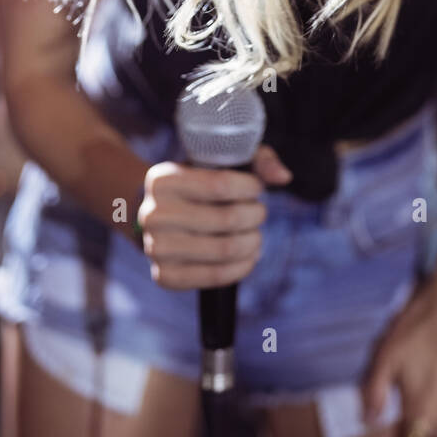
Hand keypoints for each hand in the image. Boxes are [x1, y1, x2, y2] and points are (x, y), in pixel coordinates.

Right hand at [137, 145, 291, 289]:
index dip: (250, 188)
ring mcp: (155, 248)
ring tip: (255, 234)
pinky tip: (248, 256)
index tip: (257, 188)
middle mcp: (152, 213)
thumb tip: (284, 177)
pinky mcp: (164, 276)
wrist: (164, 217)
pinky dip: (242, 267)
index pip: (220, 184)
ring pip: (225, 249)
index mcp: (161, 179)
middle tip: (258, 212)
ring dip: (252, 241)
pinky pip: (216, 276)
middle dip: (255, 215)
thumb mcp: (221, 162)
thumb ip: (257, 160)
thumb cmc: (200, 184)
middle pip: (227, 219)